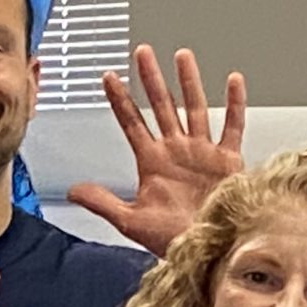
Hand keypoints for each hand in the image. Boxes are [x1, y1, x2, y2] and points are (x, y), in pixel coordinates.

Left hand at [71, 44, 246, 254]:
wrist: (207, 253)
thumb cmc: (172, 241)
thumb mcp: (131, 221)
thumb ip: (103, 202)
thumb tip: (72, 191)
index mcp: (153, 163)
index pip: (132, 123)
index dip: (120, 100)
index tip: (108, 76)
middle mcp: (177, 152)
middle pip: (162, 106)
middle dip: (151, 79)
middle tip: (142, 52)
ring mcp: (203, 153)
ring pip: (195, 108)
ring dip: (188, 82)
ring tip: (182, 56)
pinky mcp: (228, 160)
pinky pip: (232, 126)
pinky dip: (234, 104)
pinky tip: (233, 80)